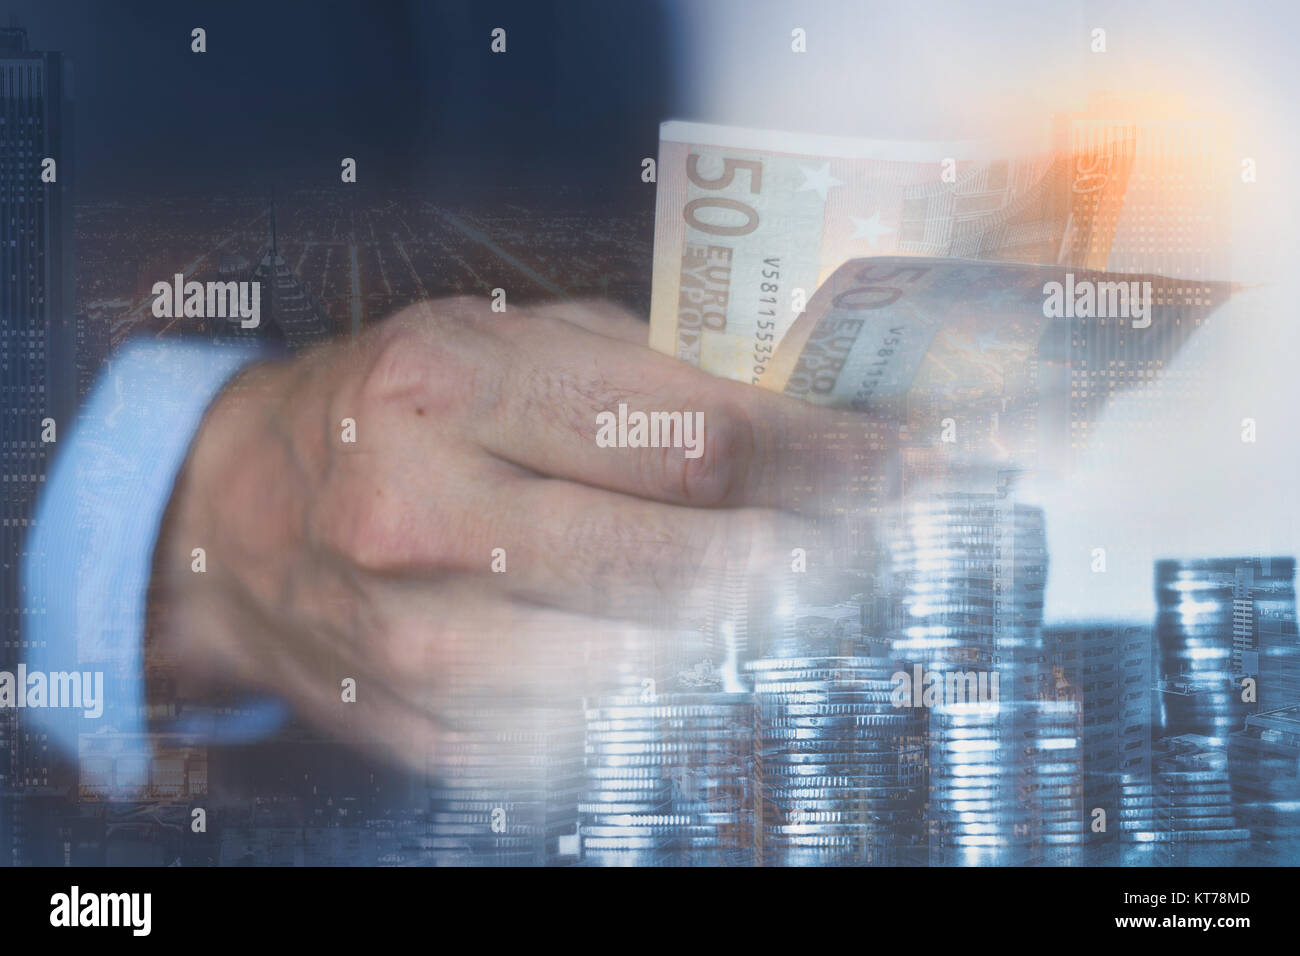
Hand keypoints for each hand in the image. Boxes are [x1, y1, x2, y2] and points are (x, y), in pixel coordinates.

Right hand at [146, 297, 879, 772]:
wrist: (246, 515)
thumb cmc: (402, 407)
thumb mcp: (512, 343)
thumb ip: (656, 377)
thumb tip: (820, 424)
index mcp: (448, 384)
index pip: (690, 439)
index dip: (825, 460)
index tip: (909, 467)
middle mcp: (422, 514)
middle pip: (685, 566)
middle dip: (818, 557)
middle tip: (887, 544)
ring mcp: (420, 638)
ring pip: (652, 662)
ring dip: (758, 635)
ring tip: (811, 596)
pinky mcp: (429, 725)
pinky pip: (596, 727)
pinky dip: (676, 692)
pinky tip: (709, 652)